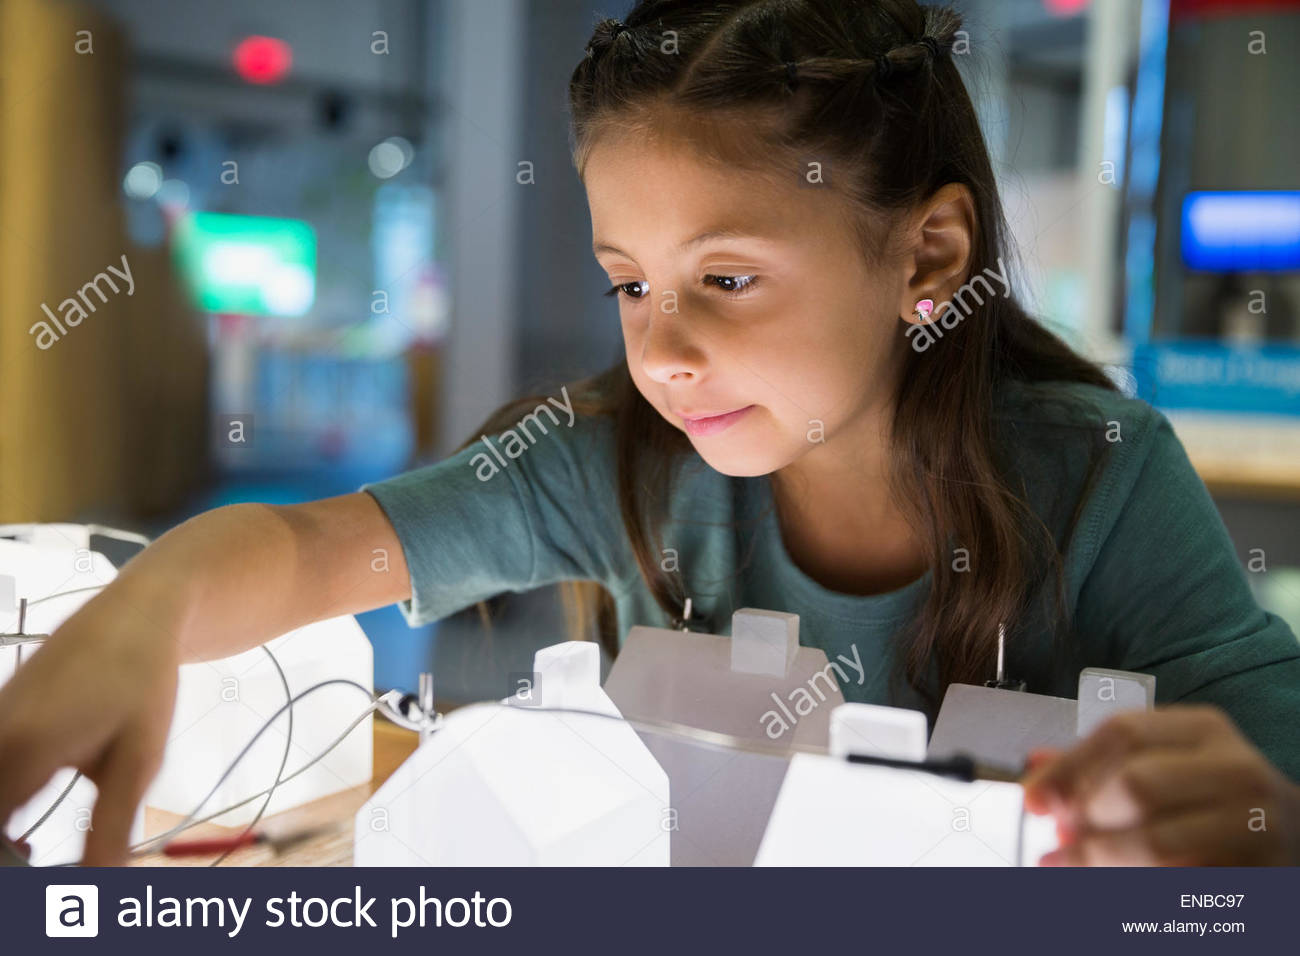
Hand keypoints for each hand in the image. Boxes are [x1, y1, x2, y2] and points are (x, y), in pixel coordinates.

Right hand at [0, 588, 181, 865]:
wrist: (134, 614)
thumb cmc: (142, 681)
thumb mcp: (137, 762)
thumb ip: (110, 829)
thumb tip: (100, 886)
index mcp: (20, 751)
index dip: (11, 871)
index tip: (42, 897)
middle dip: (4, 857)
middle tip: (36, 875)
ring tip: (30, 859)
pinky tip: (21, 838)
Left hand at [1021, 705, 1299, 865]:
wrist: (1295, 832)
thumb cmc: (1212, 793)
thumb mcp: (1164, 760)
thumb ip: (1097, 763)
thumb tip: (1034, 771)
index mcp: (1204, 729)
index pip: (1122, 732)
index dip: (1067, 766)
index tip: (1032, 799)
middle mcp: (1233, 770)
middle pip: (1136, 785)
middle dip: (1086, 816)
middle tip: (1060, 836)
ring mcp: (1252, 823)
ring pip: (1154, 842)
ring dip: (1099, 858)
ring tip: (1070, 863)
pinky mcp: (1257, 874)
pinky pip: (1177, 884)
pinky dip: (1131, 887)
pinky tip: (1108, 885)